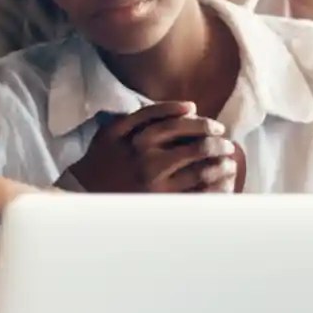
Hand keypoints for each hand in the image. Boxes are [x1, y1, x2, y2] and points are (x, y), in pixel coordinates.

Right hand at [69, 102, 238, 193]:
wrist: (83, 193)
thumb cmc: (103, 158)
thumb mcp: (115, 128)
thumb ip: (149, 113)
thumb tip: (190, 107)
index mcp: (139, 138)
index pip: (182, 125)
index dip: (204, 124)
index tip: (217, 127)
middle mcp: (149, 161)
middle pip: (197, 148)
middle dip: (219, 144)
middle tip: (227, 145)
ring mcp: (156, 185)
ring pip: (201, 172)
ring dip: (222, 165)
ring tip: (230, 163)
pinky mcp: (161, 205)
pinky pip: (197, 195)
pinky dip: (215, 188)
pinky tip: (223, 184)